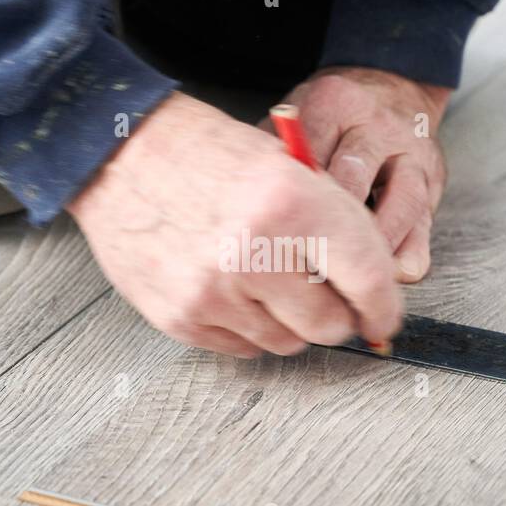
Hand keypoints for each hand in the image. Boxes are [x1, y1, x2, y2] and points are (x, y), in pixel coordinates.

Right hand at [68, 92, 402, 357]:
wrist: (121, 156)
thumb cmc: (208, 157)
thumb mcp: (288, 167)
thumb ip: (335, 227)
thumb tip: (374, 291)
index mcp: (292, 202)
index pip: (367, 280)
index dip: (383, 307)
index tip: (383, 316)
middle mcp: (254, 252)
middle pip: (329, 324)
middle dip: (336, 314)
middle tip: (324, 295)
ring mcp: (213, 292)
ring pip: (287, 342)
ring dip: (289, 321)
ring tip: (266, 279)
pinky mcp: (182, 318)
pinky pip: (242, 348)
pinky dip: (248, 327)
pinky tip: (233, 288)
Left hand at [266, 67, 450, 282]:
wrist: (393, 87)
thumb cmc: (333, 115)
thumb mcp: (299, 114)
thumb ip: (278, 153)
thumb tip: (255, 206)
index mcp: (335, 105)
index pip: (312, 152)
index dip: (294, 198)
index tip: (275, 235)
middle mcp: (377, 127)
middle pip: (356, 177)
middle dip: (330, 225)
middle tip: (307, 264)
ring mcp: (411, 154)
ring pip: (402, 203)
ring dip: (376, 245)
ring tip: (351, 277)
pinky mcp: (433, 181)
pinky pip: (424, 223)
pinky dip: (409, 253)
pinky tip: (391, 273)